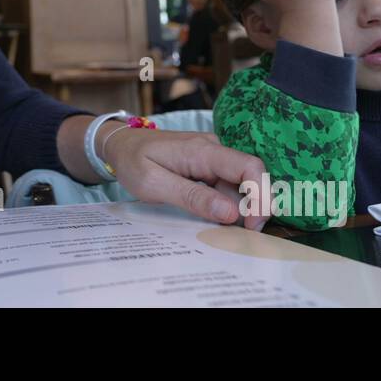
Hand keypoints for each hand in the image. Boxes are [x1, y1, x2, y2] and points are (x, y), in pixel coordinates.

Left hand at [102, 127, 269, 229]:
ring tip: (214, 229)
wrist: (119, 144)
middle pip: (248, 180)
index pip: (249, 167)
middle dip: (249, 209)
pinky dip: (224, 204)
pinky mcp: (208, 165)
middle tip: (233, 237)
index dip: (260, 197)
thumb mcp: (153, 184)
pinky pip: (226, 186)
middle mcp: (213, 149)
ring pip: (237, 186)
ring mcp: (212, 156)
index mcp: (202, 151)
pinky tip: (210, 218)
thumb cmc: (131, 161)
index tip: (252, 226)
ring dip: (235, 210)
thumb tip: (230, 213)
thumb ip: (192, 197)